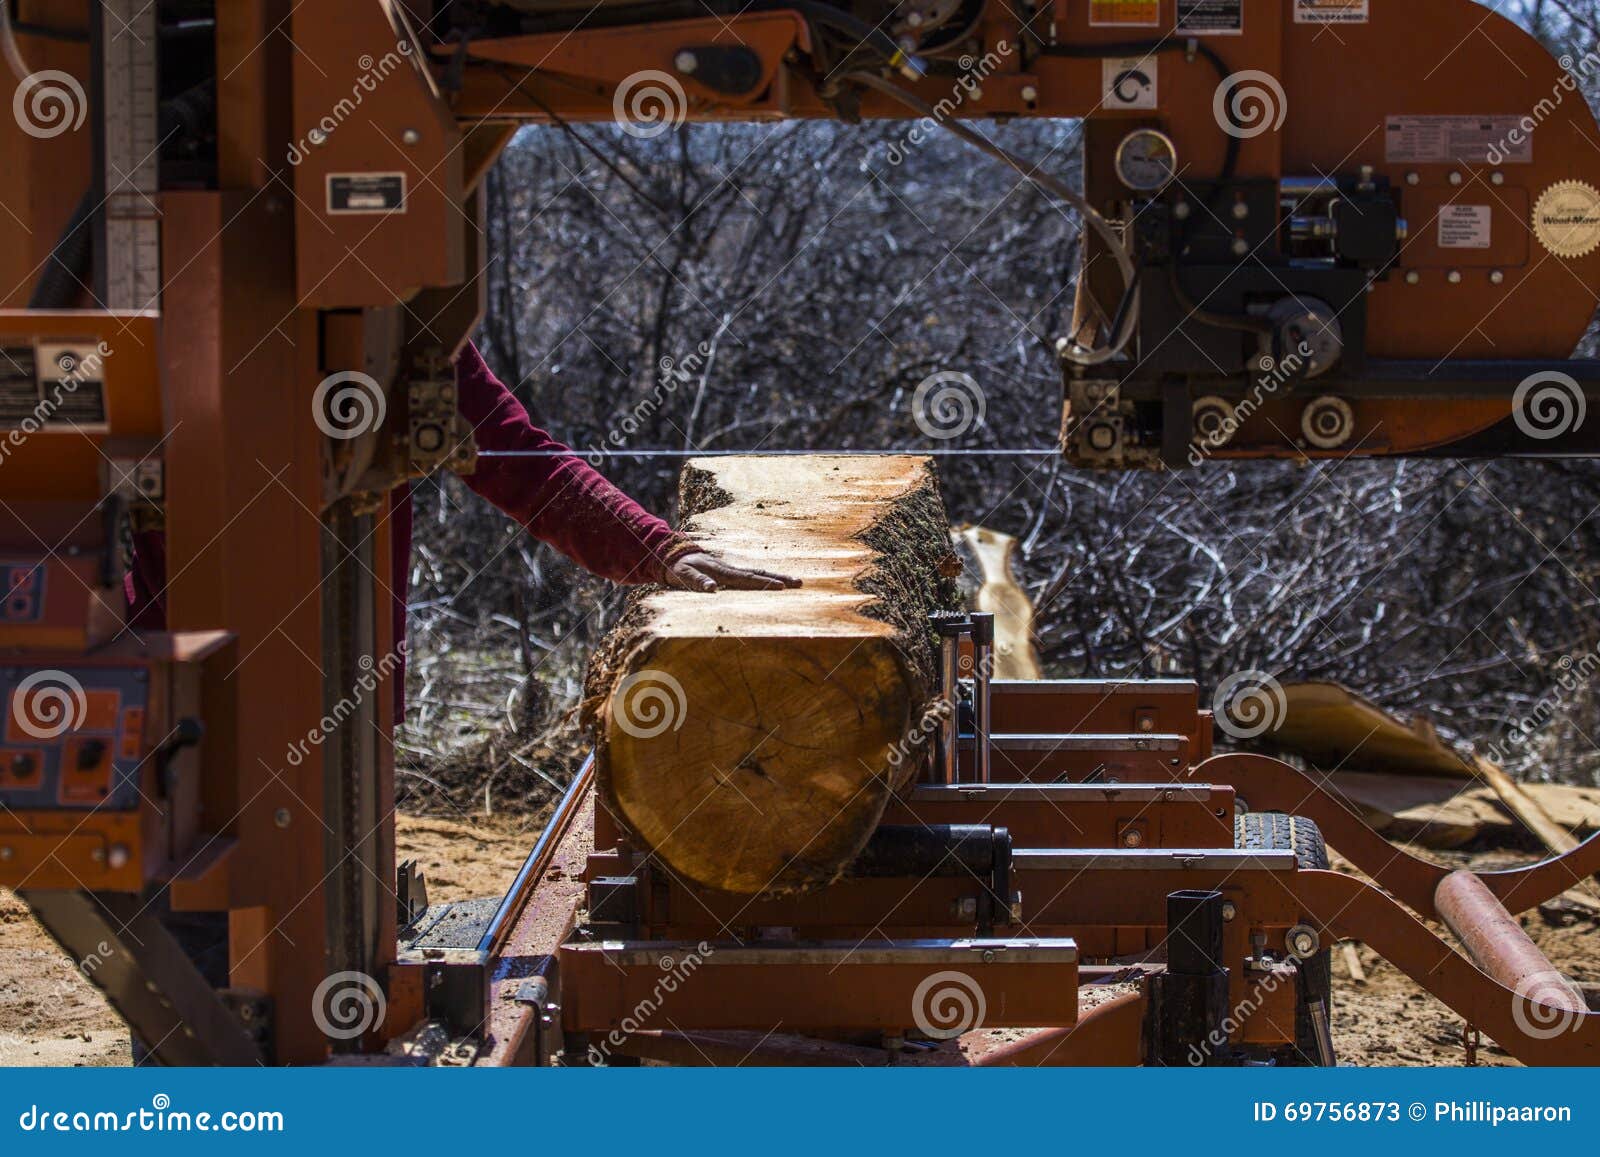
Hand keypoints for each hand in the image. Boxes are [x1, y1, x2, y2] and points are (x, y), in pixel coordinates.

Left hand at [666, 551, 801, 592]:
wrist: (675, 555)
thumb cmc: (679, 568)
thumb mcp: (684, 575)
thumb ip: (697, 582)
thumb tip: (712, 589)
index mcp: (722, 572)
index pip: (747, 579)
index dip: (764, 583)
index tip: (781, 586)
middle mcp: (731, 570)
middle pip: (760, 574)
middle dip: (780, 579)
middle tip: (800, 583)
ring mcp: (732, 570)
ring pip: (759, 573)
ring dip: (777, 577)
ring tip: (795, 582)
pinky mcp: (731, 573)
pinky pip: (752, 576)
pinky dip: (767, 578)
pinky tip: (776, 582)